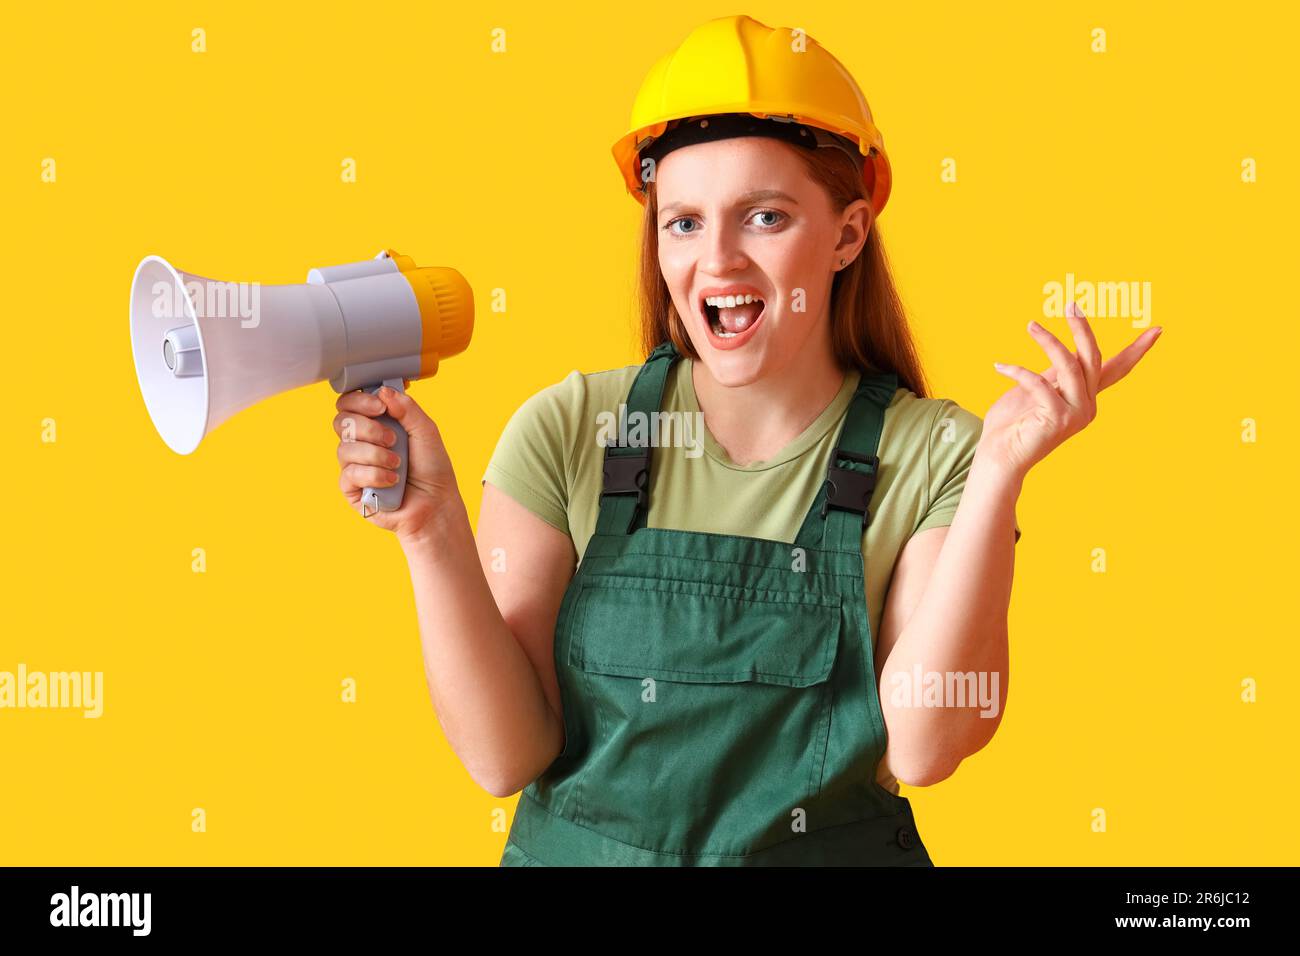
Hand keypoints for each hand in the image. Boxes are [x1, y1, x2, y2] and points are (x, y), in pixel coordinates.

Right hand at [333, 385, 460, 540]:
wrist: (436, 503)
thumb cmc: (432, 468)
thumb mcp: (425, 431)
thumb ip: (407, 408)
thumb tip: (382, 391)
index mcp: (376, 424)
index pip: (350, 404)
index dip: (358, 401)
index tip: (379, 407)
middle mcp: (362, 442)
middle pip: (341, 422)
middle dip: (368, 429)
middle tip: (393, 439)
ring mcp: (355, 465)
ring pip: (344, 449)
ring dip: (375, 455)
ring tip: (397, 463)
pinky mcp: (352, 489)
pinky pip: (350, 474)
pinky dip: (374, 475)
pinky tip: (392, 481)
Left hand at [980, 301, 1161, 478]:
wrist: (998, 457)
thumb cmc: (1013, 423)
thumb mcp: (1037, 389)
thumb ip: (1054, 373)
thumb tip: (1066, 349)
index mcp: (1086, 397)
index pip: (1117, 369)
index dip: (1137, 349)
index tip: (1158, 329)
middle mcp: (1087, 406)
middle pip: (1093, 358)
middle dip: (1083, 329)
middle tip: (1071, 303)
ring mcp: (1075, 414)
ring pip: (1069, 365)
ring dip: (1048, 341)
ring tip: (1030, 325)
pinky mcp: (1057, 419)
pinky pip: (1038, 382)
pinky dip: (1017, 371)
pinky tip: (1000, 367)